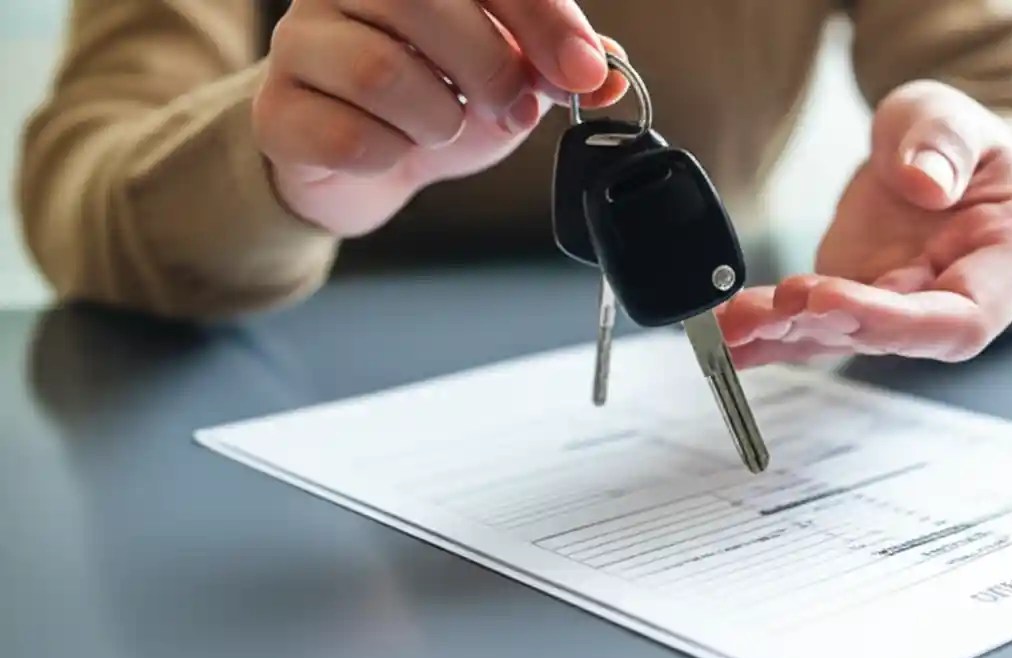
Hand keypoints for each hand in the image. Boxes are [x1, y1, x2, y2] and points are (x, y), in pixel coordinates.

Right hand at [252, 0, 627, 235]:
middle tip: (514, 111)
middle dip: (492, 69)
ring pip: (384, 72)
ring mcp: (298, 43)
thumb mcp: (510, 73)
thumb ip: (558, 63)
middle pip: (423, 2)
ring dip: (439, 119)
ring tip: (444, 128)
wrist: (363, 161)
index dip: (543, 18)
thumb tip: (609, 73)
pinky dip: (389, 156)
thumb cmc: (438, 97)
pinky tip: (391, 151)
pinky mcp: (275, 111)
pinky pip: (344, 136)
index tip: (584, 72)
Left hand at [718, 80, 1011, 366]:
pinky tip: (727, 334)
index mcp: (1003, 262)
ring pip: (840, 336)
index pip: (957, 319)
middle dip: (823, 324)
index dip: (892, 321)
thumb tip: (926, 182)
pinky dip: (765, 332)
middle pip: (889, 336)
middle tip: (770, 307)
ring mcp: (894, 307)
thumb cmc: (965, 146)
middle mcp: (948, 300)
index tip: (831, 298)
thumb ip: (945, 141)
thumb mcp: (956, 116)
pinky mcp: (850, 304)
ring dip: (783, 334)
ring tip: (732, 323)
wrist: (936, 159)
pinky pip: (808, 326)